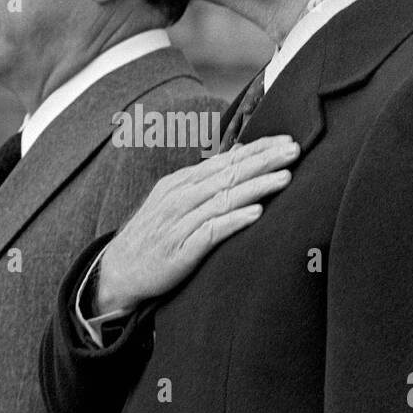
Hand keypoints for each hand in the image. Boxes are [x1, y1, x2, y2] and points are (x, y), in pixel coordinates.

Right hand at [94, 135, 299, 314]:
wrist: (117, 271)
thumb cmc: (153, 236)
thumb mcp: (173, 201)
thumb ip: (204, 183)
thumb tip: (238, 157)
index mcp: (181, 182)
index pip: (225, 160)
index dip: (257, 149)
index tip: (285, 140)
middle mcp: (180, 197)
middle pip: (228, 174)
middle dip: (264, 161)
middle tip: (294, 150)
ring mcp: (179, 222)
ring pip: (223, 198)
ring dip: (256, 187)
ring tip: (285, 178)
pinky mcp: (180, 250)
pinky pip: (211, 232)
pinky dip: (234, 221)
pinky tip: (256, 214)